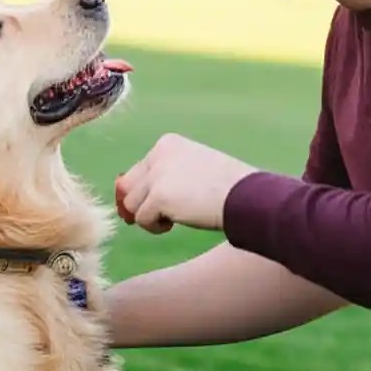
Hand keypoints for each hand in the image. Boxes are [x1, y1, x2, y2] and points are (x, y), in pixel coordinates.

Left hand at [116, 133, 257, 233]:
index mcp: (167, 144)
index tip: (161, 203)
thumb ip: (167, 174)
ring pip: (131, 204)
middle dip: (139, 203)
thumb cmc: (226, 186)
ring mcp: (157, 175)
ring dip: (148, 216)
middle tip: (156, 216)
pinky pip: (142, 219)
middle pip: (127, 186)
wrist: (244, 195)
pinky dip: (154, 227)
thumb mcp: (192, 168)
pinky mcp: (158, 197)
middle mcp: (158, 154)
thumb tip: (135, 199)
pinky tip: (173, 225)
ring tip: (171, 220)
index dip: (145, 190)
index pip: (139, 169)